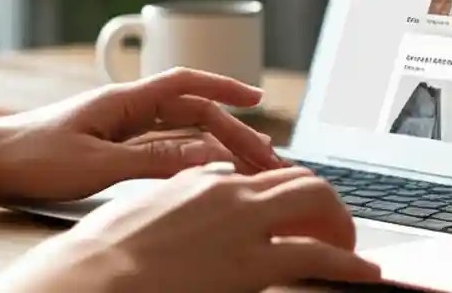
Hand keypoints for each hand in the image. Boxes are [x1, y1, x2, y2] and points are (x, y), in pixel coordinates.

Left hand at [0, 67, 285, 202]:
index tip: (259, 101)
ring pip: (179, 132)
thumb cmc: (30, 159)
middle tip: (265, 159)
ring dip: (214, 146)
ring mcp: (117, 128)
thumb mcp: (96, 165)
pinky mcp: (108, 147)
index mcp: (123, 101)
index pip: (187, 85)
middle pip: (191, 112)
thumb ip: (153, 159)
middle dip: (232, 131)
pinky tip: (204, 172)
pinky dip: (189, 157)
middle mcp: (124, 109)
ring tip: (247, 167)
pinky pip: (161, 148)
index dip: (226, 89)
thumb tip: (205, 154)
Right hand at [0, 165, 381, 292]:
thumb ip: (175, 202)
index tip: (296, 211)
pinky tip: (364, 271)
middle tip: (333, 229)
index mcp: (198, 178)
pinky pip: (318, 254)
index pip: (260, 173)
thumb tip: (193, 198)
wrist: (88, 278)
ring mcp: (242, 223)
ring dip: (341, 224)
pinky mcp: (252, 263)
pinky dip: (349, 262)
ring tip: (352, 251)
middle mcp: (227, 190)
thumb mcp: (142, 213)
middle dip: (324, 202)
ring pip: (316, 202)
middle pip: (298, 179)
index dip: (286, 193)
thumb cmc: (100, 257)